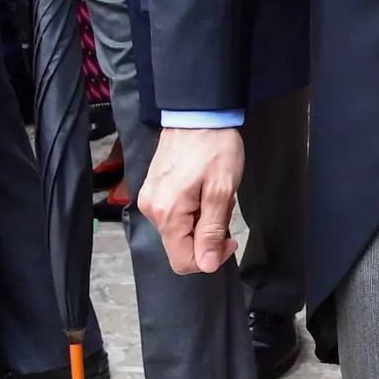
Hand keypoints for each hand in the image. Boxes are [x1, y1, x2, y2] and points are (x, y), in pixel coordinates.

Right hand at [138, 128, 244, 273]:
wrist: (197, 113)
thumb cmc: (214, 148)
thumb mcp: (222, 190)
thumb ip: (213, 230)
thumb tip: (207, 265)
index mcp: (167, 213)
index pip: (183, 261)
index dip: (210, 258)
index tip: (229, 238)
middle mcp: (151, 210)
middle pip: (179, 247)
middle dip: (206, 237)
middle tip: (222, 207)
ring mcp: (149, 199)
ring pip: (178, 231)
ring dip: (199, 222)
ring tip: (212, 194)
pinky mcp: (152, 190)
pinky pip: (172, 214)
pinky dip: (191, 210)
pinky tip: (202, 189)